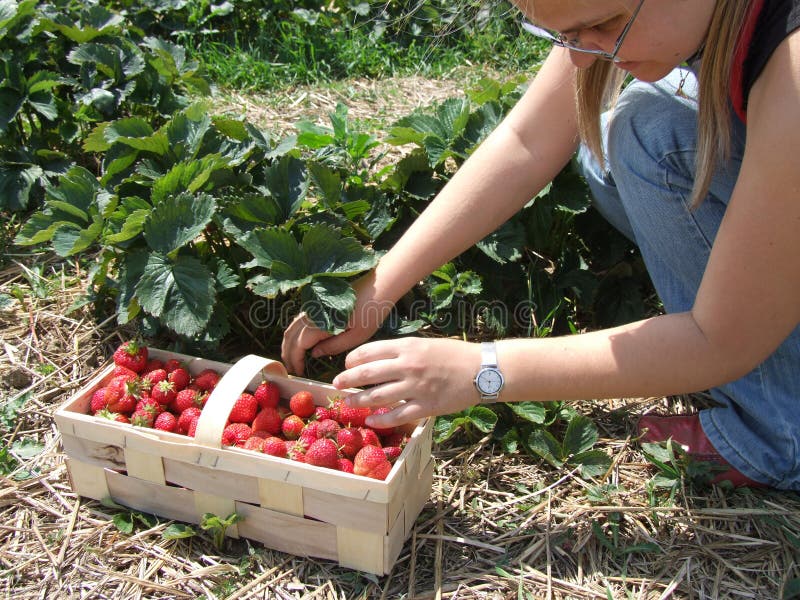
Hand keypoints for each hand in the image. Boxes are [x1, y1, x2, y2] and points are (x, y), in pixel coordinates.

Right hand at [281, 271, 394, 374]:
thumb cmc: (371, 313)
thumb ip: (333, 346)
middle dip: (288, 354)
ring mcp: (314, 307)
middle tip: (292, 370)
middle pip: (290, 335)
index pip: (299, 344)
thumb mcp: (356, 336)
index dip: (295, 360)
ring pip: (293, 327)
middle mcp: (312, 313)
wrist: (379, 286)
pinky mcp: (318, 304)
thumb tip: (314, 354)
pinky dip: (295, 334)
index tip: (298, 373)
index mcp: (321, 323)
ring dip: (289, 344)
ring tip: (293, 360)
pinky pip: (299, 320)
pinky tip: (301, 344)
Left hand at [332, 337, 480, 427]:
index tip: (346, 364)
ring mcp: (416, 388)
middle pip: (366, 374)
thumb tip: (376, 359)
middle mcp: (408, 366)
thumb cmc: (454, 354)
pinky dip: (380, 419)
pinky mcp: (426, 407)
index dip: (352, 359)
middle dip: (346, 380)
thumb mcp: (425, 344)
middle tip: (336, 385)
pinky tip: (371, 420)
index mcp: (407, 347)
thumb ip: (402, 351)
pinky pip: (397, 415)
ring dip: (358, 401)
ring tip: (348, 404)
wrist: (483, 370)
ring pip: (377, 397)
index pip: (368, 351)